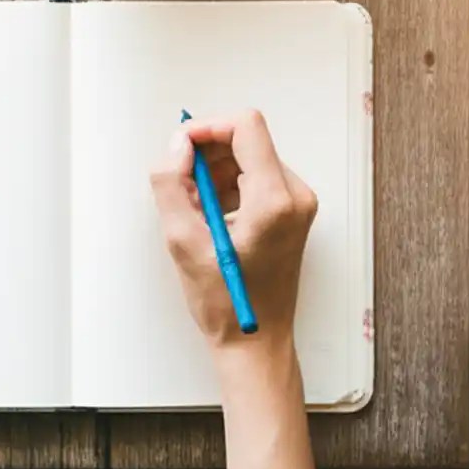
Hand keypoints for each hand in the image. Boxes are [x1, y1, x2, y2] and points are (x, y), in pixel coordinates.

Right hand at [150, 109, 316, 349]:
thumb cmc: (223, 302)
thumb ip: (171, 184)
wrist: (255, 341)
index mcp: (274, 199)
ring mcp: (298, 203)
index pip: (246, 126)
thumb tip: (177, 145)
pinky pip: (255, 177)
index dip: (207, 128)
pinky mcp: (292, 212)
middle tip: (181, 187)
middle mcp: (295, 195)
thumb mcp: (183, 241)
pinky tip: (210, 218)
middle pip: (247, 139)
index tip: (180, 148)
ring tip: (194, 211)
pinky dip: (227, 186)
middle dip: (206, 154)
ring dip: (214, 173)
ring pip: (249, 157)